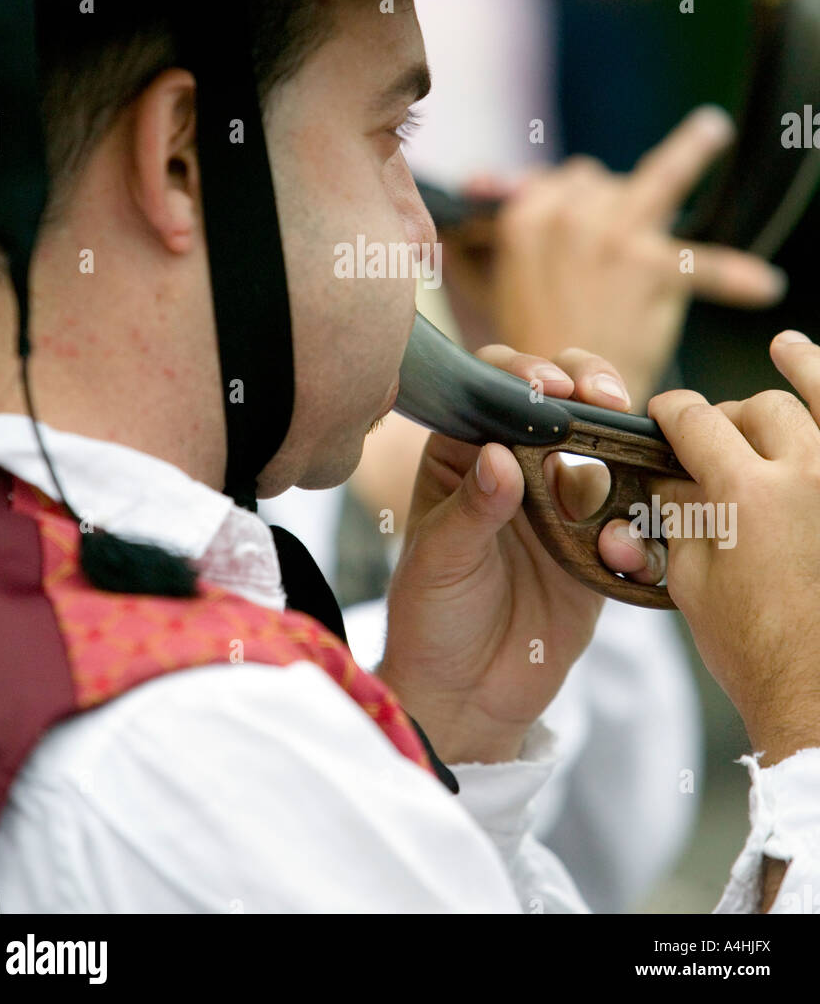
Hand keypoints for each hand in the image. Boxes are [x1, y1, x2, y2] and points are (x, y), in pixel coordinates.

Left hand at [378, 345, 632, 764]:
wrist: (467, 696)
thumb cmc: (433, 619)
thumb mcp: (439, 561)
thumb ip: (470, 509)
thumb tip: (498, 456)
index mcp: (465, 453)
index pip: (495, 389)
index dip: (523, 374)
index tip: (545, 386)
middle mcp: (518, 465)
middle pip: (562, 402)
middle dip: (588, 385)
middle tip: (603, 398)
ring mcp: (563, 502)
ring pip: (607, 447)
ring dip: (625, 444)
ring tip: (629, 454)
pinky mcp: (600, 544)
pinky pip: (633, 517)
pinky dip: (638, 525)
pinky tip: (617, 552)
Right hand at [441, 107, 785, 403]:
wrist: (552, 405)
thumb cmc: (529, 346)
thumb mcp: (492, 277)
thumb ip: (498, 227)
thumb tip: (483, 181)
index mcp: (523, 215)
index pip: (565, 180)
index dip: (582, 196)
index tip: (593, 205)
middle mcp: (565, 214)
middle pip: (605, 179)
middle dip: (617, 198)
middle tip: (629, 228)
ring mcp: (609, 235)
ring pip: (659, 177)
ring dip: (691, 151)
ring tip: (713, 130)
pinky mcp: (648, 266)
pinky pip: (703, 263)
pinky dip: (736, 278)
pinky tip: (764, 286)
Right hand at [600, 331, 819, 764]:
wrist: (819, 697)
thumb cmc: (756, 650)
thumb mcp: (691, 579)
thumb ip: (677, 513)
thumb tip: (669, 474)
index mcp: (745, 494)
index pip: (694, 422)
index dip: (670, 412)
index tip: (663, 416)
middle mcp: (804, 474)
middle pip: (756, 410)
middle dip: (727, 417)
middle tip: (716, 438)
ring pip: (817, 400)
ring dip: (796, 377)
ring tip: (784, 350)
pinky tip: (815, 367)